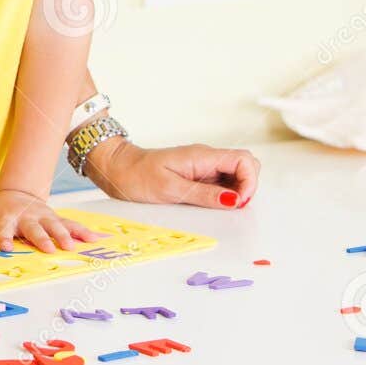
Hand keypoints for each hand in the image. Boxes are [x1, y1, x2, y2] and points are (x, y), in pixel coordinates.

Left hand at [0, 188, 102, 252]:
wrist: (17, 195)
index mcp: (6, 217)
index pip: (4, 229)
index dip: (4, 237)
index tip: (5, 247)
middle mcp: (26, 217)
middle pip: (33, 229)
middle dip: (40, 238)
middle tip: (48, 249)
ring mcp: (43, 217)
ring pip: (54, 226)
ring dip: (63, 235)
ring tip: (71, 246)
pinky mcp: (56, 218)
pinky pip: (71, 224)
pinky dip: (82, 231)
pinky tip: (94, 238)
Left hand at [85, 138, 259, 208]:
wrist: (115, 168)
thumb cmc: (136, 176)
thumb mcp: (171, 189)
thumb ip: (205, 194)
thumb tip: (235, 200)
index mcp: (202, 156)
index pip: (245, 160)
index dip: (250, 182)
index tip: (238, 202)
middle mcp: (206, 158)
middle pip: (245, 167)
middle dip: (247, 188)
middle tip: (231, 207)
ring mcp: (202, 166)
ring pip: (235, 176)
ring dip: (235, 193)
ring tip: (217, 208)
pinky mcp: (195, 175)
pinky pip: (219, 183)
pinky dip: (222, 195)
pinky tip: (209, 205)